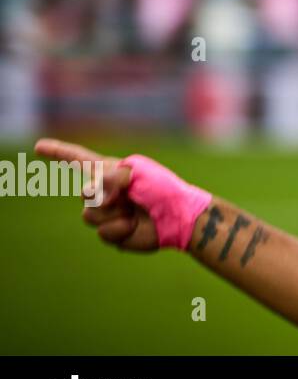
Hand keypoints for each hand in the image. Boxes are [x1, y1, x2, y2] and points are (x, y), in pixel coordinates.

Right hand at [34, 139, 158, 250]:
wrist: (178, 217)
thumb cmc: (162, 190)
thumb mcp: (136, 173)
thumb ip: (108, 177)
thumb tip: (90, 196)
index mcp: (112, 171)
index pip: (79, 159)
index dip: (58, 152)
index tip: (38, 146)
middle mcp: (107, 190)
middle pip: (85, 193)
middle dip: (105, 194)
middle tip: (129, 195)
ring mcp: (108, 211)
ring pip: (89, 215)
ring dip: (114, 214)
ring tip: (135, 211)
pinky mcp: (112, 231)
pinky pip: (102, 232)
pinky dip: (119, 229)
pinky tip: (134, 226)